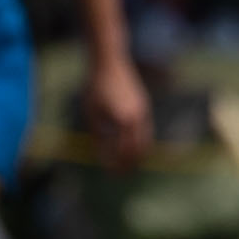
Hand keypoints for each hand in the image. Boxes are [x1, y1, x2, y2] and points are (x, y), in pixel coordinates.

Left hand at [78, 51, 153, 168]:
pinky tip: (129, 147)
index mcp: (123, 121)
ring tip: (127, 165)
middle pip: (138, 150)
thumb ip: (98, 134)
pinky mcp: (144, 107)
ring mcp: (143, 112)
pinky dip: (140, 143)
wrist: (109, 62)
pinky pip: (146, 131)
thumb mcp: (91, 112)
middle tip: (120, 175)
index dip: (117, 165)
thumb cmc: (96, 86)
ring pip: (146, 141)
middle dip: (130, 164)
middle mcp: (137, 118)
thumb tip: (103, 154)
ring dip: (137, 155)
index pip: (123, 151)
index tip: (110, 174)